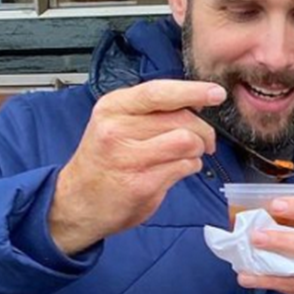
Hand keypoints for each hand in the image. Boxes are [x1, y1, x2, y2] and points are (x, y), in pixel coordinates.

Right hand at [50, 80, 223, 254]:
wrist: (77, 202)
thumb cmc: (103, 161)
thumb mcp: (116, 124)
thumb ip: (150, 112)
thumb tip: (196, 102)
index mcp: (113, 107)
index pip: (159, 92)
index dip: (192, 91)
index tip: (216, 93)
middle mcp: (117, 129)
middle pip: (181, 119)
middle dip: (203, 130)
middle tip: (206, 141)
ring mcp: (128, 157)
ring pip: (186, 142)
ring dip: (196, 150)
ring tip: (188, 156)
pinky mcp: (141, 183)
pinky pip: (184, 167)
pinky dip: (190, 167)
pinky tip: (177, 170)